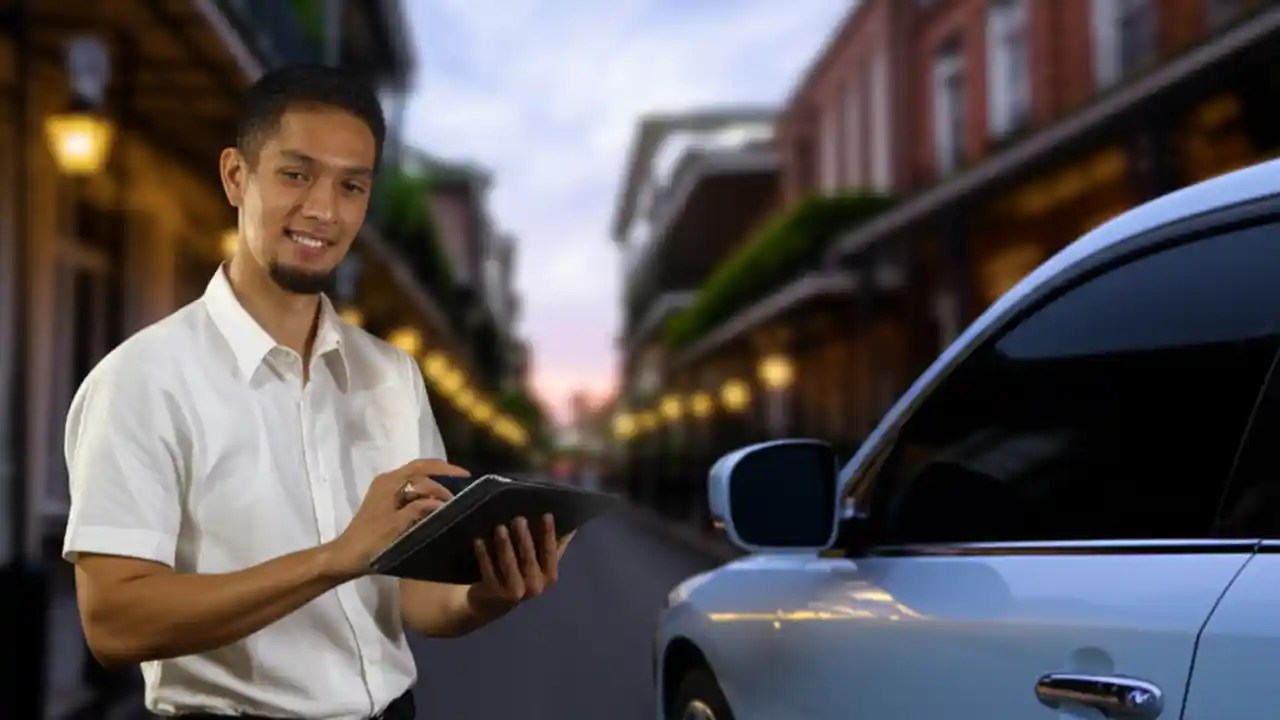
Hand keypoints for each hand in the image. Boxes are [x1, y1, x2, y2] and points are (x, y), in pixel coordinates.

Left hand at [326, 459, 469, 579]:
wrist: (346, 557)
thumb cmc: (371, 541)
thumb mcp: (398, 524)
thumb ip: (420, 508)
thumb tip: (442, 501)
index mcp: (389, 482)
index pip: (422, 467)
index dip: (445, 469)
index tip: (466, 476)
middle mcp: (388, 482)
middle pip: (420, 474)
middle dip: (442, 482)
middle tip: (461, 495)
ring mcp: (387, 493)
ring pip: (417, 486)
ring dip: (434, 493)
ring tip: (452, 505)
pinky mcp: (387, 505)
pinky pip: (411, 497)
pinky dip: (425, 502)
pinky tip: (437, 511)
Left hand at [466, 514, 575, 617]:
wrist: (491, 602)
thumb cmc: (521, 575)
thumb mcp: (540, 564)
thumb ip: (555, 546)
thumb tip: (572, 525)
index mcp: (549, 577)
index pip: (550, 553)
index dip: (549, 534)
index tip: (547, 515)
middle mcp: (535, 587)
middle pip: (529, 559)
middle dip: (524, 538)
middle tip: (519, 519)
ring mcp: (514, 592)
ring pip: (509, 564)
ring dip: (504, 545)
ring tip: (499, 527)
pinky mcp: (494, 593)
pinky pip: (488, 570)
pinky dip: (483, 555)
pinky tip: (479, 541)